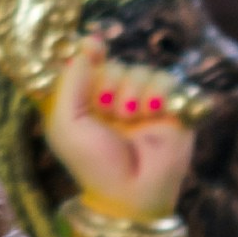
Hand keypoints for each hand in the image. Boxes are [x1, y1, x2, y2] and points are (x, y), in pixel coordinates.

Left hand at [43, 37, 196, 222]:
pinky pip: (166, 79)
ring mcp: (144, 101)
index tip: (94, 46)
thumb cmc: (93, 163)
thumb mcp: (66, 125)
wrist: (132, 191)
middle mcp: (114, 98)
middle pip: (114, 64)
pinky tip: (154, 113)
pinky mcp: (171, 105)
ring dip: (132, 94)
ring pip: (140, 70)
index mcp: (86, 100)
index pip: (88, 61)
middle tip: (108, 114)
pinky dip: (157, 94)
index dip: (90, 50)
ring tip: (130, 120)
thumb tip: (87, 46)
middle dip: (110, 85)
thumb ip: (70, 83)